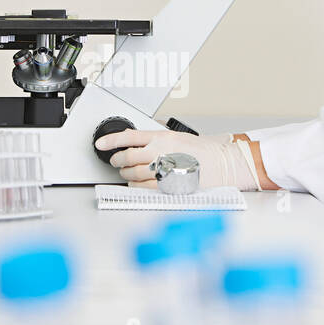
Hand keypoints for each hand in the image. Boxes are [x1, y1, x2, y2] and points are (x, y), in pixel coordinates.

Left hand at [94, 129, 261, 189]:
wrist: (223, 165)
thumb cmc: (205, 152)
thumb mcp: (178, 137)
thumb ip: (155, 138)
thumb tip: (134, 137)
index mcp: (163, 138)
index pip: (129, 136)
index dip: (111, 141)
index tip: (100, 144)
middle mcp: (162, 152)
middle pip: (128, 156)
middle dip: (117, 160)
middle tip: (116, 161)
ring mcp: (165, 170)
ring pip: (133, 173)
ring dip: (125, 173)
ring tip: (127, 172)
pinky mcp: (169, 186)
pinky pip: (143, 187)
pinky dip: (136, 185)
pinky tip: (137, 182)